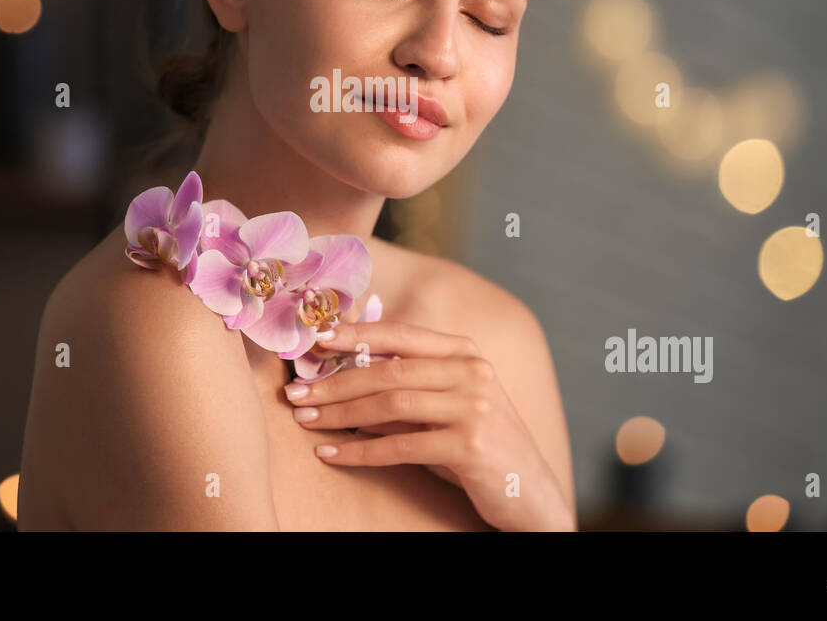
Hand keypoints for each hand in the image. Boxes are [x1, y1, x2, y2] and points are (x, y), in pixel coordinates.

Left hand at [283, 320, 572, 530]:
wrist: (529, 492)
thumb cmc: (477, 445)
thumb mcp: (445, 406)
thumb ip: (406, 387)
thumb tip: (340, 376)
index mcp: (465, 353)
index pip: (402, 334)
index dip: (356, 333)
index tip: (315, 340)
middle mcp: (473, 372)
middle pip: (390, 370)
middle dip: (336, 382)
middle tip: (296, 393)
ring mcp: (475, 407)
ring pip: (391, 404)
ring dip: (340, 413)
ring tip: (306, 420)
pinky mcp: (471, 446)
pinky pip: (401, 446)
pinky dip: (360, 450)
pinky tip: (331, 453)